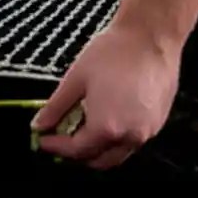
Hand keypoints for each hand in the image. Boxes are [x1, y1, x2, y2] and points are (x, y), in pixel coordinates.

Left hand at [30, 22, 180, 168]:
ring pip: (117, 154)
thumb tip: (39, 125)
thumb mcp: (76, 79)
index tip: (43, 139)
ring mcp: (148, 131)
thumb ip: (56, 107)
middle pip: (98, 160)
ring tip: (83, 128)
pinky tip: (106, 119)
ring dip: (98, 149)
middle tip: (61, 137)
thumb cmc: (115, 52)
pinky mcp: (158, 123)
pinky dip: (117, 139)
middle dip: (77, 153)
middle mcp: (130, 136)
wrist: (152, 36)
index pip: (76, 150)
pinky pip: (133, 142)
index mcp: (106, 128)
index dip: (55, 146)